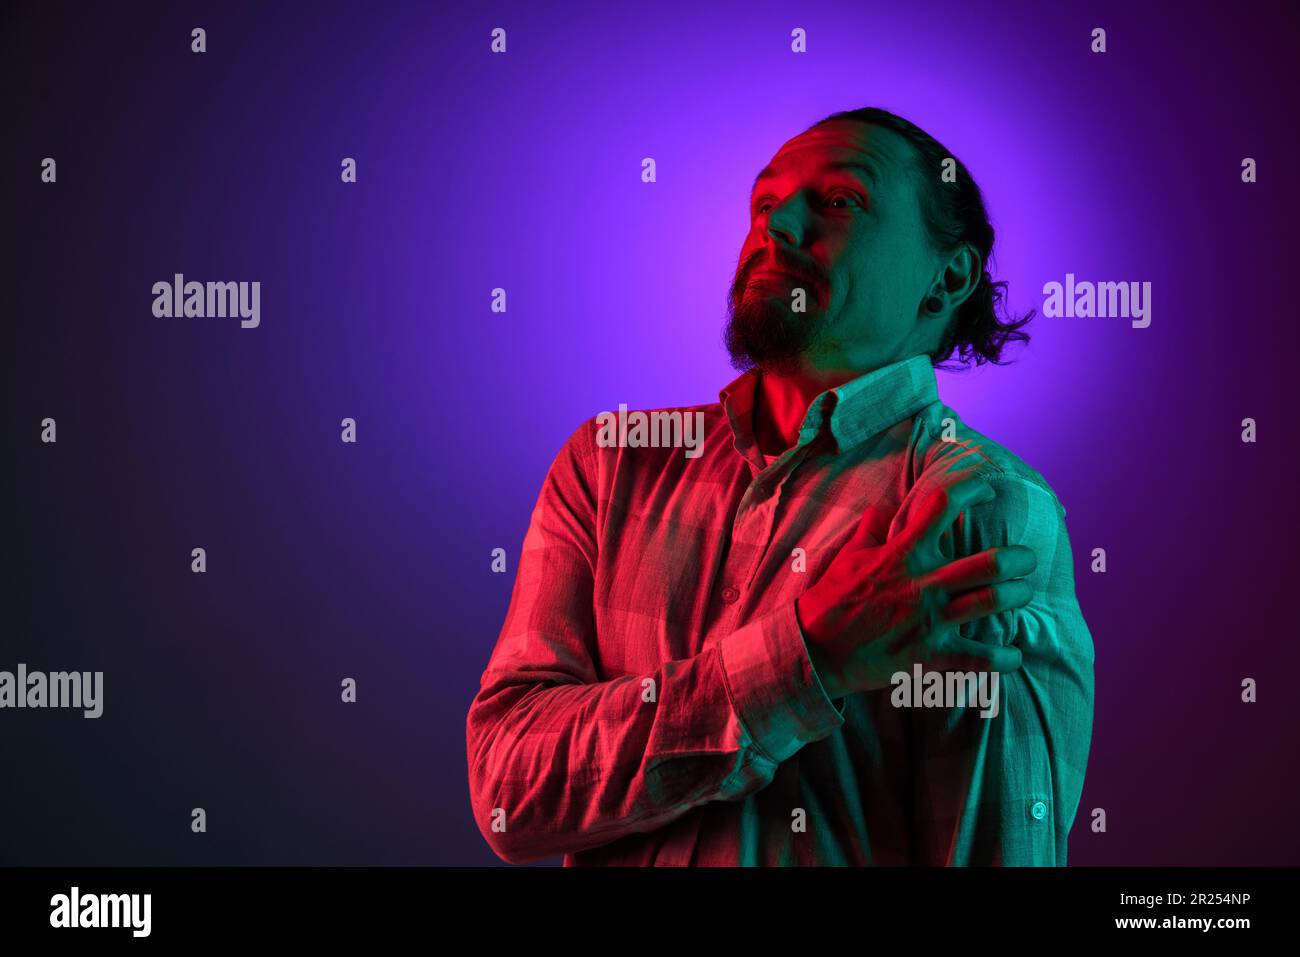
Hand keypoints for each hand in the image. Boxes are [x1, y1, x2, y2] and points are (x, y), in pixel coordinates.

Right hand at [795, 471, 1035, 696]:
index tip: (985, 489)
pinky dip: (1004, 658)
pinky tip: (1012, 655)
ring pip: (993, 602)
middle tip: (1025, 559)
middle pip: (989, 563)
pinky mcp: (932, 655)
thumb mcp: (848, 557)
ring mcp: (930, 621)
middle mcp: (923, 583)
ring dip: (1017, 596)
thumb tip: (884, 509)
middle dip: (1018, 559)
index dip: (971, 489)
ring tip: (1021, 594)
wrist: (816, 650)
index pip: (943, 506)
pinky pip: (981, 658)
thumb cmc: (831, 601)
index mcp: (902, 553)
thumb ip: (871, 530)